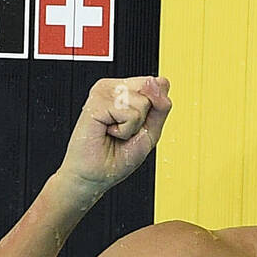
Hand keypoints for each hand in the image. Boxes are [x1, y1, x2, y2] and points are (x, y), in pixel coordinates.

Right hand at [58, 76, 171, 196]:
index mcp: (128, 90)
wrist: (95, 174)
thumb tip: (158, 81)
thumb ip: (161, 106)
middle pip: (151, 88)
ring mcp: (104, 92)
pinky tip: (108, 132)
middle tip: (125, 128)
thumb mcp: (152, 131)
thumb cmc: (119, 155)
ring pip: (142, 101)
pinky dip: (124, 130)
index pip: (159, 83)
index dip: (156, 107)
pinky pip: (129, 113)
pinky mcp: (96, 102)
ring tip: (116, 131)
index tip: (137, 123)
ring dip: (133, 125)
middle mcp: (115, 87)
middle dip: (145, 116)